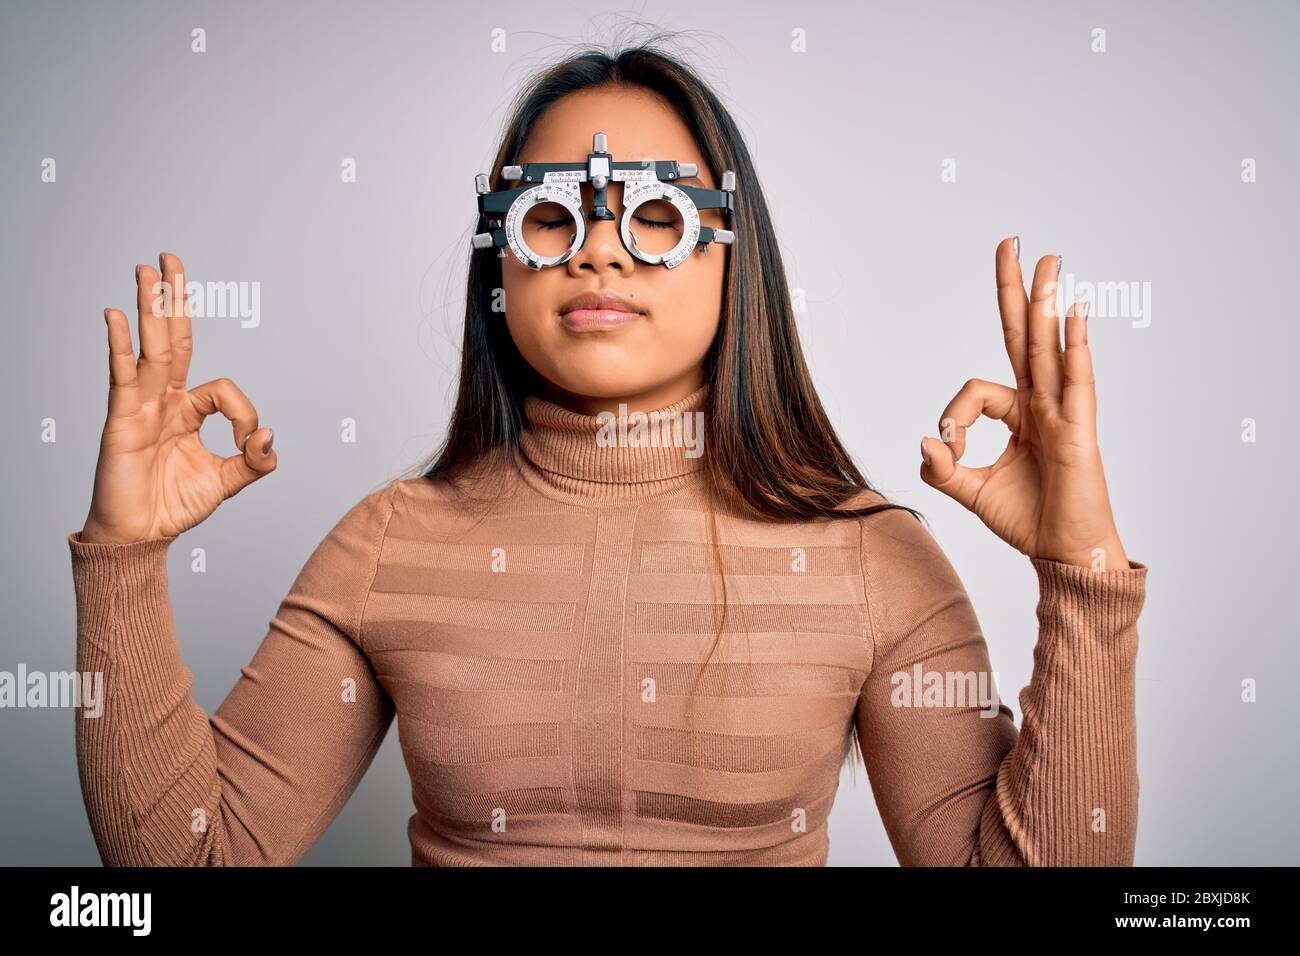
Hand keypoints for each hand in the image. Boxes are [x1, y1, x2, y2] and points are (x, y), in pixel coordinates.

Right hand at [79, 252, 276, 544]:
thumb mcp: (229, 481)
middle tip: (170, 259)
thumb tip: (270, 434)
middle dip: (174, 300)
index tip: (249, 443)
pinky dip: (119, 344)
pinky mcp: (121, 418)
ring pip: (149, 347)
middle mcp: (163, 400)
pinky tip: (116, 315)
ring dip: (149, 307)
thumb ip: (256, 461)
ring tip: (147, 270)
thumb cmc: (174, 506)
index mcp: (188, 411)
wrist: (141, 535)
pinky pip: (121, 374)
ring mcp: (140, 405)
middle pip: (172, 339)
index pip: (223, 389)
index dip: (244, 412)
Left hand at [918, 238, 1128, 570]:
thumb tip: (925, 441)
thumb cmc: (1026, 520)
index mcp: (1018, 414)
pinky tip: (1075, 310)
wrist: (1064, 554)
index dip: (954, 416)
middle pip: (1026, 336)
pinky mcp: (1079, 430)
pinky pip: (1078, 380)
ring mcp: (1063, 413)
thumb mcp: (970, 492)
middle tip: (1011, 242)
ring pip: (1051, 347)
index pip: (976, 391)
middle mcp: (1042, 404)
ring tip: (1048, 260)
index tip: (949, 449)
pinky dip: (1075, 345)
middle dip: (1016, 290)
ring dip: (1048, 302)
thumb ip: (942, 468)